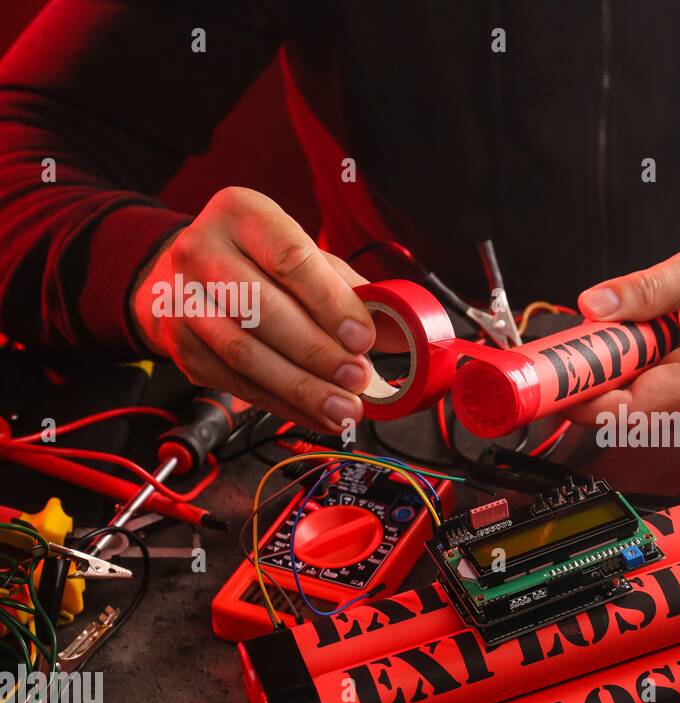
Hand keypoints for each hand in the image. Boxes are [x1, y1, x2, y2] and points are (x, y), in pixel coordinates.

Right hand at [130, 187, 384, 431]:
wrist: (185, 275)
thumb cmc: (261, 264)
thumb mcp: (306, 258)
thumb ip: (351, 289)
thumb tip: (401, 332)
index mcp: (242, 214)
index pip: (290, 258)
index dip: (330, 302)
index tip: (363, 338)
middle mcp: (202, 250)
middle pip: (263, 310)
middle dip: (318, 352)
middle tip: (358, 380)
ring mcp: (183, 299)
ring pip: (244, 352)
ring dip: (301, 388)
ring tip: (343, 408)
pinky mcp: (180, 344)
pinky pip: (235, 382)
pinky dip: (282, 404)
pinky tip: (316, 414)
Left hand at [568, 244, 679, 426]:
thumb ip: (648, 288)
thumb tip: (595, 305)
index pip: (631, 410)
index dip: (585, 400)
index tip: (558, 379)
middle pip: (628, 419)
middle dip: (595, 388)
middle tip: (577, 351)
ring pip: (642, 417)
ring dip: (617, 386)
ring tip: (613, 346)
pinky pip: (660, 410)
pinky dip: (639, 386)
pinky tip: (640, 355)